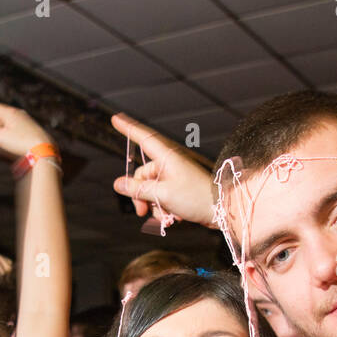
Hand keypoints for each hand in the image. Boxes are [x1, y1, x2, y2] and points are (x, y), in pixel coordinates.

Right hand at [110, 113, 215, 227]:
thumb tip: (118, 184)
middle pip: (142, 176)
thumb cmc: (196, 197)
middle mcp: (168, 165)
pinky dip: (163, 209)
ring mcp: (173, 178)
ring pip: (150, 190)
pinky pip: (161, 198)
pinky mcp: (178, 191)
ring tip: (164, 217)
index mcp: (166, 157)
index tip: (115, 119)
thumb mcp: (162, 194)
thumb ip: (138, 189)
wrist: (220, 210)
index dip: (128, 128)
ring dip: (153, 206)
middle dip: (139, 195)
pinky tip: (172, 218)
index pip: (142, 138)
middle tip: (141, 211)